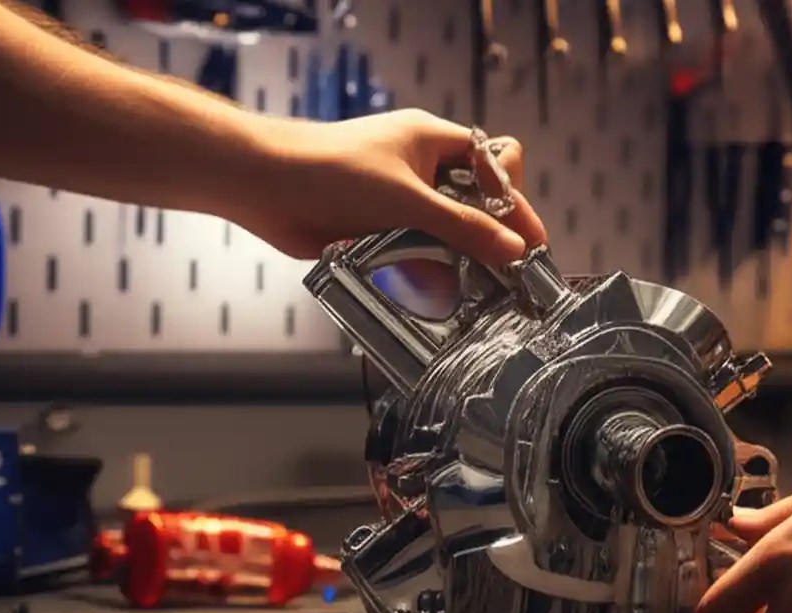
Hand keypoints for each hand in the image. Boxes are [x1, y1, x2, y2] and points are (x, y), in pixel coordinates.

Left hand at [235, 109, 546, 265]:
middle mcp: (420, 169)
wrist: (264, 185)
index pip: (495, 165)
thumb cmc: (330, 170)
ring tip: (478, 290)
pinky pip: (413, 251)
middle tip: (508, 273)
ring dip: (456, 258)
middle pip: (473, 202)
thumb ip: (464, 227)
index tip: (528, 242)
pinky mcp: (376, 229)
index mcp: (434, 142)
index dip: (514, 201)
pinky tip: (433, 291)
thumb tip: (513, 247)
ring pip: (444, 232)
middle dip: (489, 235)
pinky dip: (424, 270)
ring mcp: (397, 200)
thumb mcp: (408, 200)